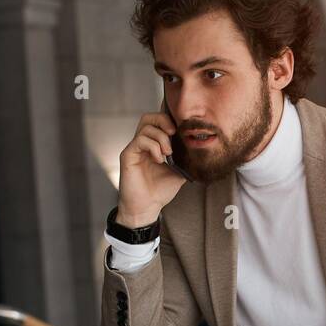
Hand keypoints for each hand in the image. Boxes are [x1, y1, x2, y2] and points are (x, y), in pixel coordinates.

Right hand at [116, 111, 187, 227]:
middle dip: (164, 121)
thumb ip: (184, 158)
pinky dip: (153, 147)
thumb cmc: (159, 192)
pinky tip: (159, 159)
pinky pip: (140, 140)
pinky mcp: (128, 155)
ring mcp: (135, 148)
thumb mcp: (179, 172)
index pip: (158, 121)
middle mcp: (143, 144)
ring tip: (168, 153)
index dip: (169, 120)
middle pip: (149, 117)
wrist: (147, 208)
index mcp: (154, 145)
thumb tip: (197, 148)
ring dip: (161, 137)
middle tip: (174, 133)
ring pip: (145, 126)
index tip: (181, 131)